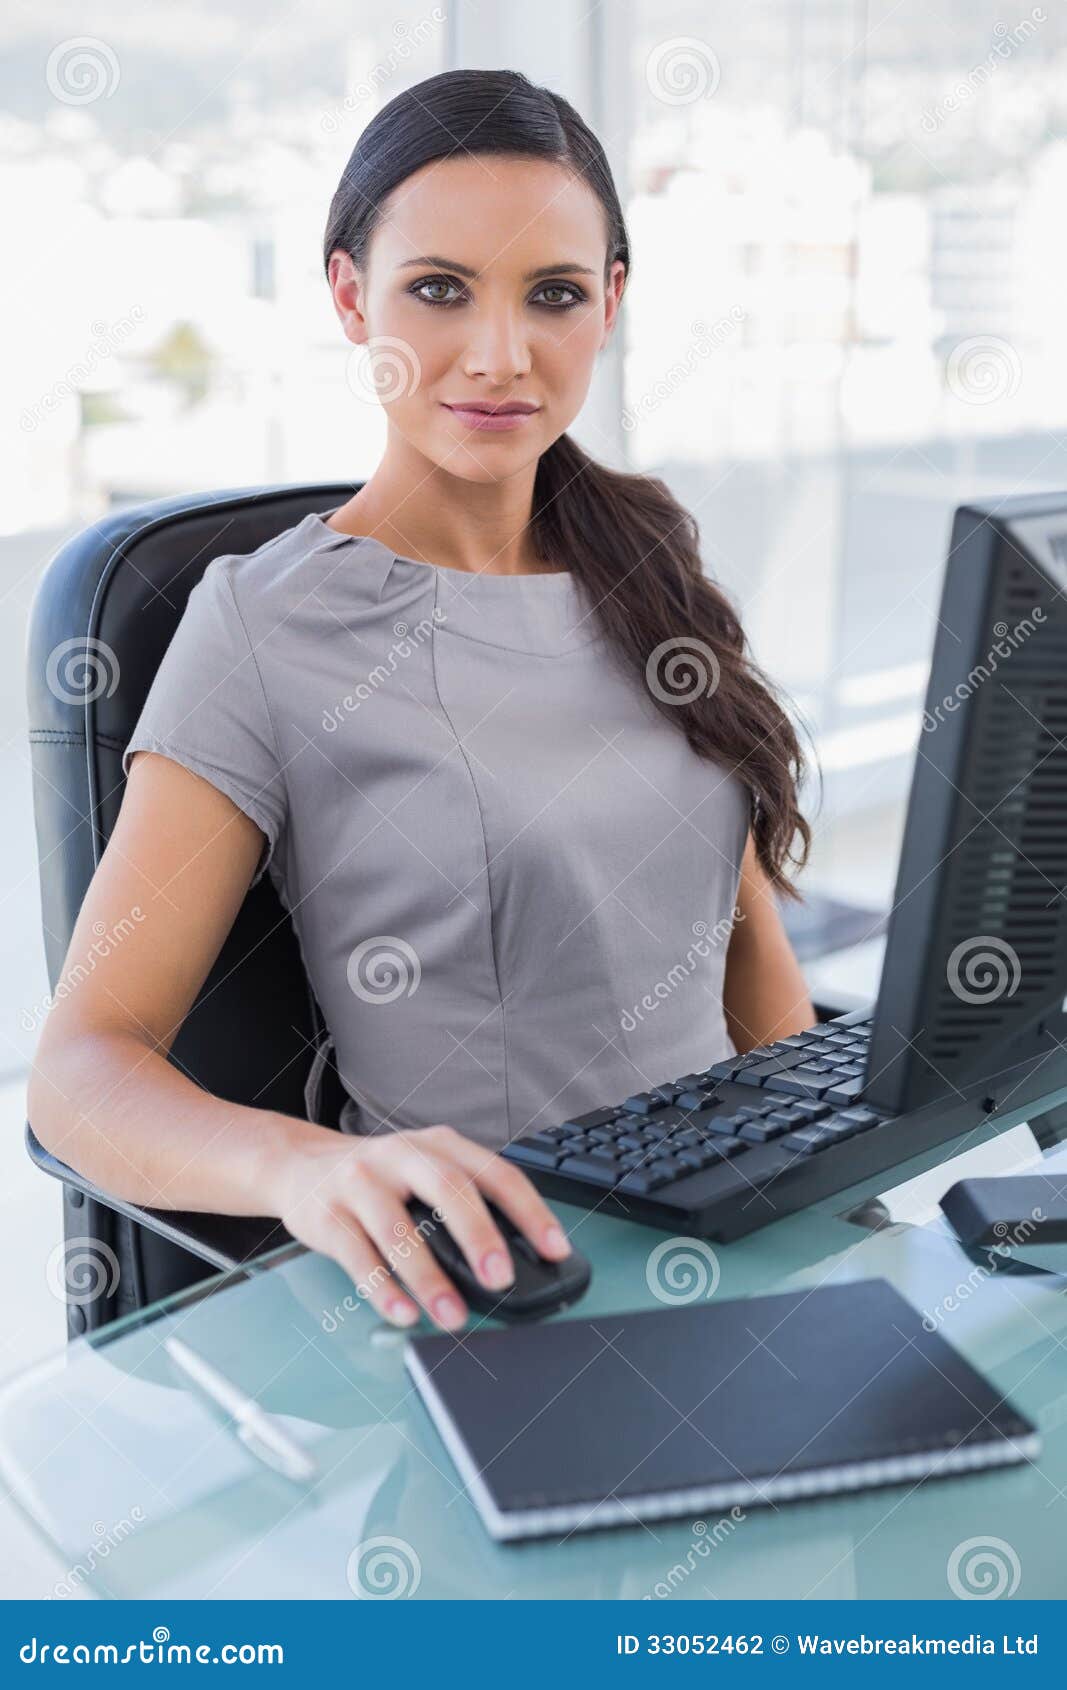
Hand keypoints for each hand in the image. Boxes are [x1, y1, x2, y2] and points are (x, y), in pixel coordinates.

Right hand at [269, 1122, 572, 1330]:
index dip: (530, 1211)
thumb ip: (464, 1201)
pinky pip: (357, 1256)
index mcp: (439, 1144)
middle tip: (500, 1279)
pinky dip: (383, 1290)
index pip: (494, 1172)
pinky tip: (404, 1313)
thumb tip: (510, 1260)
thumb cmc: (379, 1176)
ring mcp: (360, 1182)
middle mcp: (402, 1155)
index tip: (555, 1249)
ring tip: (454, 1316)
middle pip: (448, 1189)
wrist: (300, 1163)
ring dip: (430, 1279)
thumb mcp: (424, 1170)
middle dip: (479, 1236)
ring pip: (399, 1230)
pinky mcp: (327, 1215)